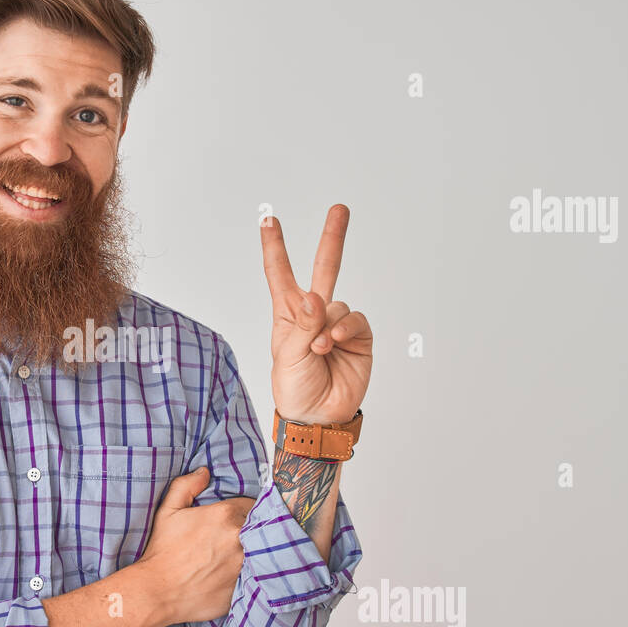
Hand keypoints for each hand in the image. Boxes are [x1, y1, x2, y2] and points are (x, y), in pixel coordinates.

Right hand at [135, 467, 252, 624]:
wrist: (157, 591)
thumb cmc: (162, 551)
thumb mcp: (168, 510)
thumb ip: (187, 485)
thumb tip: (204, 472)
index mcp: (225, 515)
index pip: (251, 504)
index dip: (243, 510)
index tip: (235, 518)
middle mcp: (240, 537)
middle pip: (259, 526)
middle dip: (250, 528)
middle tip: (234, 536)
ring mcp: (245, 563)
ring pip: (261, 550)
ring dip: (253, 549)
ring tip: (235, 555)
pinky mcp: (245, 585)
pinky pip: (256, 573)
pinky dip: (251, 571)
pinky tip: (235, 572)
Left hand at [261, 204, 372, 424]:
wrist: (318, 417)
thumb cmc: (294, 388)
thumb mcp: (288, 355)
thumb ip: (302, 324)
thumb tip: (316, 297)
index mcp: (288, 314)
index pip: (280, 274)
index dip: (275, 246)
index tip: (269, 219)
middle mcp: (314, 313)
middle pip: (325, 268)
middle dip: (333, 238)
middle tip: (340, 209)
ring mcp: (337, 323)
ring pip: (338, 303)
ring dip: (327, 324)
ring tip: (318, 349)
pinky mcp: (358, 337)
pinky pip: (355, 320)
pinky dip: (344, 328)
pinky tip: (334, 344)